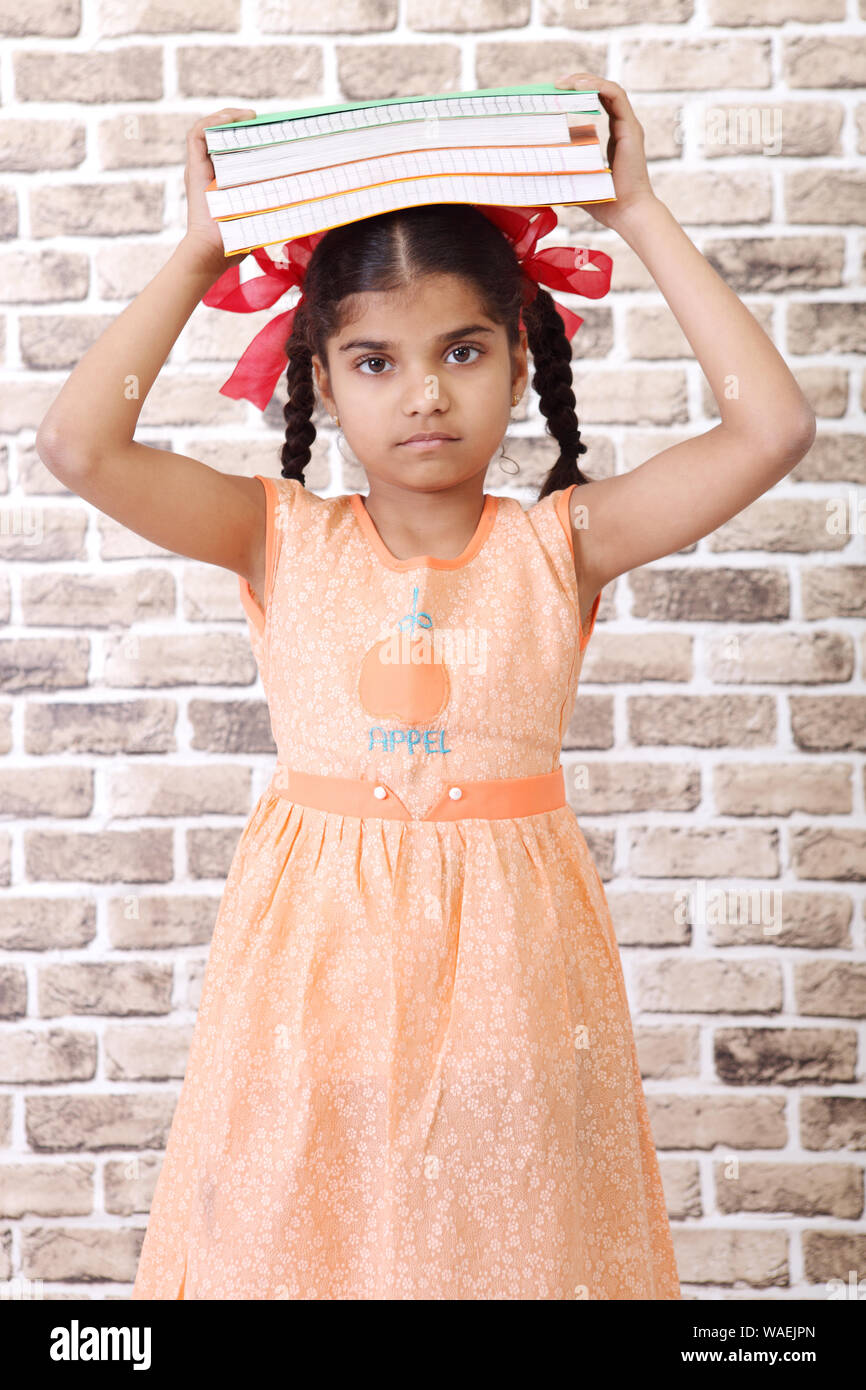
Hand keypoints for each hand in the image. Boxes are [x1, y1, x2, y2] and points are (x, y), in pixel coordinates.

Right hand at [182, 106, 256, 274]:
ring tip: (248, 115)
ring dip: (226, 117)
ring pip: (207, 129)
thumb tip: (301, 194)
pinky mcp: (193, 168)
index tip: (270, 130)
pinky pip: (196, 135)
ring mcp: (200, 168)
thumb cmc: (236, 240)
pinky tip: (230, 119)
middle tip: (263, 120)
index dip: (247, 135)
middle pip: (221, 135)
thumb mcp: (260, 213)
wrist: (214, 251)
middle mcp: (209, 170)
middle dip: (239, 122)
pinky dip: (211, 122)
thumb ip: (271, 201)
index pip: (233, 147)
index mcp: (223, 178)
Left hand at [554, 73, 655, 229]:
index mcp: (614, 137)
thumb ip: (565, 172)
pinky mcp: (631, 128)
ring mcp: (628, 126)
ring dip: (586, 80)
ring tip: (564, 82)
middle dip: (580, 82)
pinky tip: (580, 85)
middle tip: (556, 84)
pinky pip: (616, 95)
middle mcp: (623, 127)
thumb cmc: (606, 203)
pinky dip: (598, 86)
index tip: (557, 93)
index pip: (598, 104)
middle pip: (603, 92)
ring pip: (610, 89)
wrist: (628, 213)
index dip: (579, 94)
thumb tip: (540, 174)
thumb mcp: (578, 181)